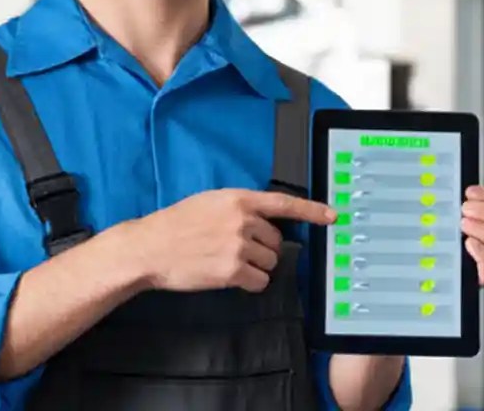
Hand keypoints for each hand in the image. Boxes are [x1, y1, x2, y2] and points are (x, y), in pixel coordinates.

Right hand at [123, 189, 336, 292]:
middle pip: (276, 241)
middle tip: (234, 250)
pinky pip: (259, 282)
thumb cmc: (175, 225)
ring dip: (254, 267)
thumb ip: (238, 208)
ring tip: (225, 262)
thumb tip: (262, 222)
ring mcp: (239, 245)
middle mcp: (242, 220)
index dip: (312, 211)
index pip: (284, 204)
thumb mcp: (209, 203)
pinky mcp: (232, 270)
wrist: (150, 247)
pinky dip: (248, 283)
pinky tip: (227, 277)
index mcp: (237, 199)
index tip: (332, 216)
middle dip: (262, 249)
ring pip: (269, 263)